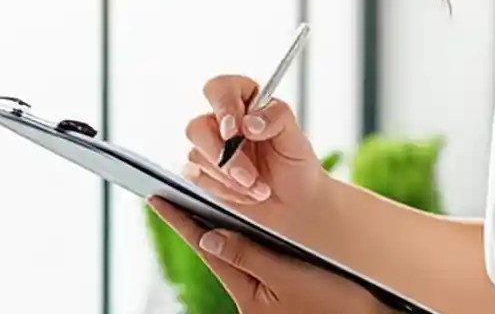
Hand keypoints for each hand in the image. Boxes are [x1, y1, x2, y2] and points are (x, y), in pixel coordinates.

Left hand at [148, 197, 385, 313]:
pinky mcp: (279, 295)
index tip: (156, 198)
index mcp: (248, 294)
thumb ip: (250, 254)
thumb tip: (208, 237)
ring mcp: (264, 298)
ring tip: (199, 201)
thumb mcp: (292, 275)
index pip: (207, 248)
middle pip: (216, 251)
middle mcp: (250, 298)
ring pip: (235, 255)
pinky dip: (243, 241)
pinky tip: (241, 225)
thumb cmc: (338, 301)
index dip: (181, 221)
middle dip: (195, 222)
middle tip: (170, 192)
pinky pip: (253, 262)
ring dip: (219, 229)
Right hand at [183, 75, 328, 238]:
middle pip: (198, 127)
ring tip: (259, 188)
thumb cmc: (295, 163)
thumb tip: (250, 121)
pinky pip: (197, 180)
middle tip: (249, 175)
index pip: (220, 88)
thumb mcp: (295, 137)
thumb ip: (277, 118)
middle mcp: (222, 122)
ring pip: (197, 156)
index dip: (222, 107)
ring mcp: (209, 148)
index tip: (234, 131)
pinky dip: (224, 191)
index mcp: (245, 100)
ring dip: (229, 178)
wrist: (294, 201)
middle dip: (224, 157)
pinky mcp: (202, 174)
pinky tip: (246, 194)